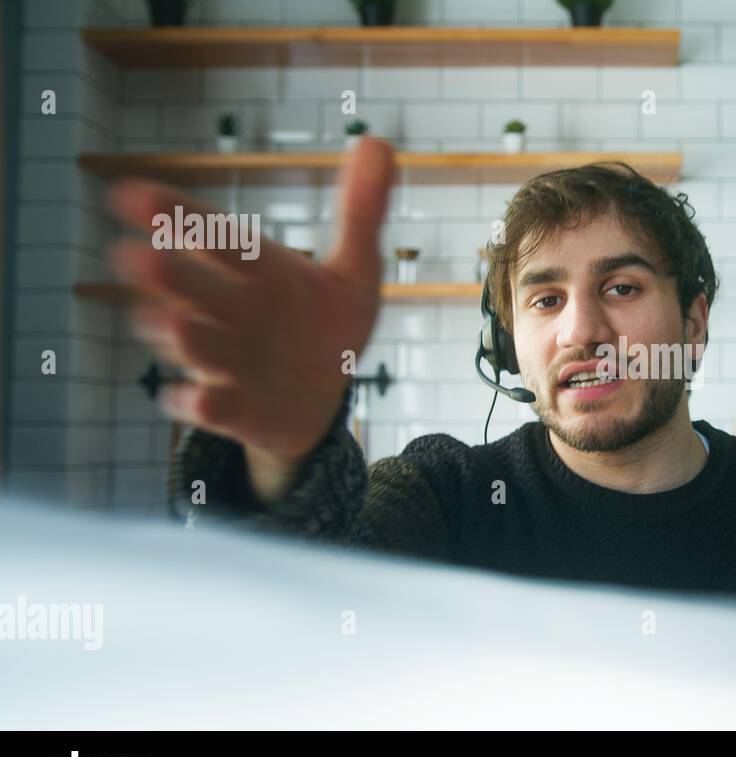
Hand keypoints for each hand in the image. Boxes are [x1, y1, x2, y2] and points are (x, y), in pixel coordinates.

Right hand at [108, 137, 395, 469]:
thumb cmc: (325, 325)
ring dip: (180, 334)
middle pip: (192, 287)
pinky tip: (195, 400)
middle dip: (165, 273)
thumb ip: (361, 210)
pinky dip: (200, 404)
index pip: (214, 235)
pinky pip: (211, 408)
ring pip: (195, 343)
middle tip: (134, 255)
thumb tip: (377, 140)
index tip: (131, 193)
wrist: (320, 400)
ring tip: (171, 321)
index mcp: (257, 270)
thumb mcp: (355, 271)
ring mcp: (228, 361)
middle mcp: (230, 311)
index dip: (176, 214)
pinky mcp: (235, 409)